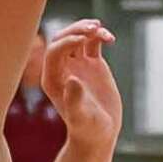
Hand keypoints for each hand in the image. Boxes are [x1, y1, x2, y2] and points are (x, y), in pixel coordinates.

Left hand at [41, 21, 121, 151]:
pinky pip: (93, 43)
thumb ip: (74, 100)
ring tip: (100, 29)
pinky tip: (110, 39)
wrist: (100, 133)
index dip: (67, 42)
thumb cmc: (88, 129)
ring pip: (77, 37)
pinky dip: (100, 36)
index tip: (83, 39)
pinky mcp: (92, 64)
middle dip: (76, 30)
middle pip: (62, 39)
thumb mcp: (81, 117)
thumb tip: (72, 79)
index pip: (54, 51)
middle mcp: (62, 69)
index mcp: (53, 78)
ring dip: (87, 29)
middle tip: (92, 28)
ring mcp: (77, 65)